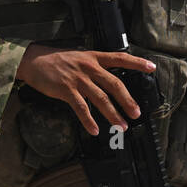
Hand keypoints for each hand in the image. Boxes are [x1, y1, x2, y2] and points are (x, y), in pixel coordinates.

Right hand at [15, 44, 149, 136]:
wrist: (33, 60)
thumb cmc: (57, 60)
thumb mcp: (80, 57)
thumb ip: (95, 66)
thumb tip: (110, 78)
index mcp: (94, 57)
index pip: (120, 58)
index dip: (137, 63)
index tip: (152, 68)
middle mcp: (89, 67)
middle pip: (114, 84)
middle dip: (127, 100)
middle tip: (136, 114)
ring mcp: (78, 79)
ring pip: (100, 99)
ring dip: (112, 114)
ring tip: (121, 126)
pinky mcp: (66, 90)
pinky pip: (81, 108)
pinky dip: (88, 121)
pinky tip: (94, 130)